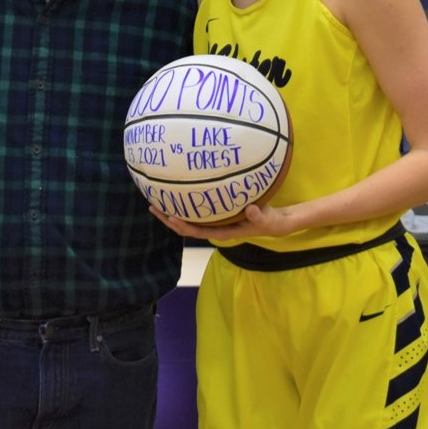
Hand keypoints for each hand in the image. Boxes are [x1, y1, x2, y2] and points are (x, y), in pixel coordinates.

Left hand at [149, 203, 299, 240]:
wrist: (275, 222)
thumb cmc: (269, 221)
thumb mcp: (266, 218)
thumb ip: (258, 215)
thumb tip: (250, 209)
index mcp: (223, 232)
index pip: (198, 232)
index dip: (183, 226)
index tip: (170, 217)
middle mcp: (215, 228)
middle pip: (186, 228)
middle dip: (168, 219)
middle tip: (152, 206)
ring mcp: (214, 222)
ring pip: (188, 221)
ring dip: (171, 213)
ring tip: (155, 201)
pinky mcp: (217, 215)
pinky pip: (196, 213)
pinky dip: (184, 207)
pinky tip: (174, 196)